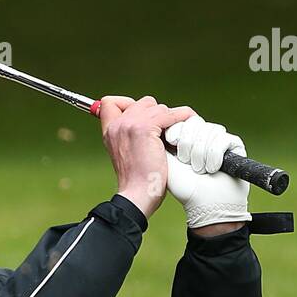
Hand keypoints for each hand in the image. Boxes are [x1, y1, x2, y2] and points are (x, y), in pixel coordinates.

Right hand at [98, 95, 195, 217]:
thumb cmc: (136, 180)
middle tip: (165, 131)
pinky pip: (170, 114)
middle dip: (157, 114)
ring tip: (174, 136)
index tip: (143, 115)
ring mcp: (130, 125)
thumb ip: (129, 137)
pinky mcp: (145, 129)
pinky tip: (187, 125)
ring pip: (158, 107)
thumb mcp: (125, 154)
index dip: (128, 103)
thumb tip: (151, 125)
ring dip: (170, 119)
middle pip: (142, 102)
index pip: (110, 102)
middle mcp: (117, 124)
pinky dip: (182, 118)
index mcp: (109, 131)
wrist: (137, 194)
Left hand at [163, 115, 252, 229]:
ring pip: (207, 130)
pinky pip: (221, 139)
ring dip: (199, 155)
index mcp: (187, 137)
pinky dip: (213, 157)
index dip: (176, 131)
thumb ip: (162, 138)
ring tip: (199, 170)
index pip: (182, 119)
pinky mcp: (235, 145)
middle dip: (187, 145)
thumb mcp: (166, 159)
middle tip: (187, 164)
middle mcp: (203, 136)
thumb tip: (163, 119)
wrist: (205, 205)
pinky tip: (212, 169)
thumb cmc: (185, 187)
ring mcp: (219, 139)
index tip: (171, 143)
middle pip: (194, 122)